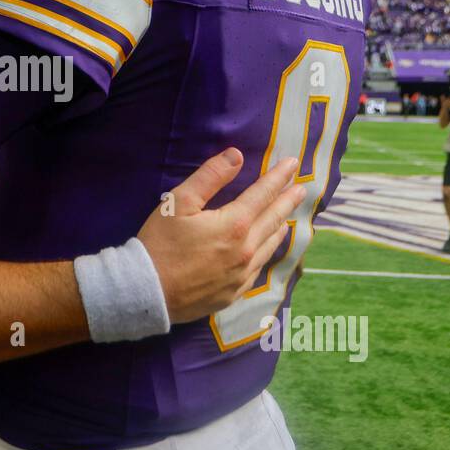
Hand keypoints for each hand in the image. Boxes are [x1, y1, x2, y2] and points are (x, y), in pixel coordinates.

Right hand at [137, 149, 304, 323]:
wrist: (147, 292)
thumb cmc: (160, 243)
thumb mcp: (178, 202)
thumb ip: (210, 177)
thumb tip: (236, 156)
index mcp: (235, 224)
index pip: (264, 193)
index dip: (278, 177)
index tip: (292, 164)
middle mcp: (246, 250)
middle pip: (274, 219)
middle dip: (288, 200)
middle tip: (302, 189)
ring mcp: (242, 274)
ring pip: (270, 246)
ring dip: (280, 226)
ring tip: (287, 217)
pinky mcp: (234, 293)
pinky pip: (258, 269)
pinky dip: (267, 253)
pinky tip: (265, 250)